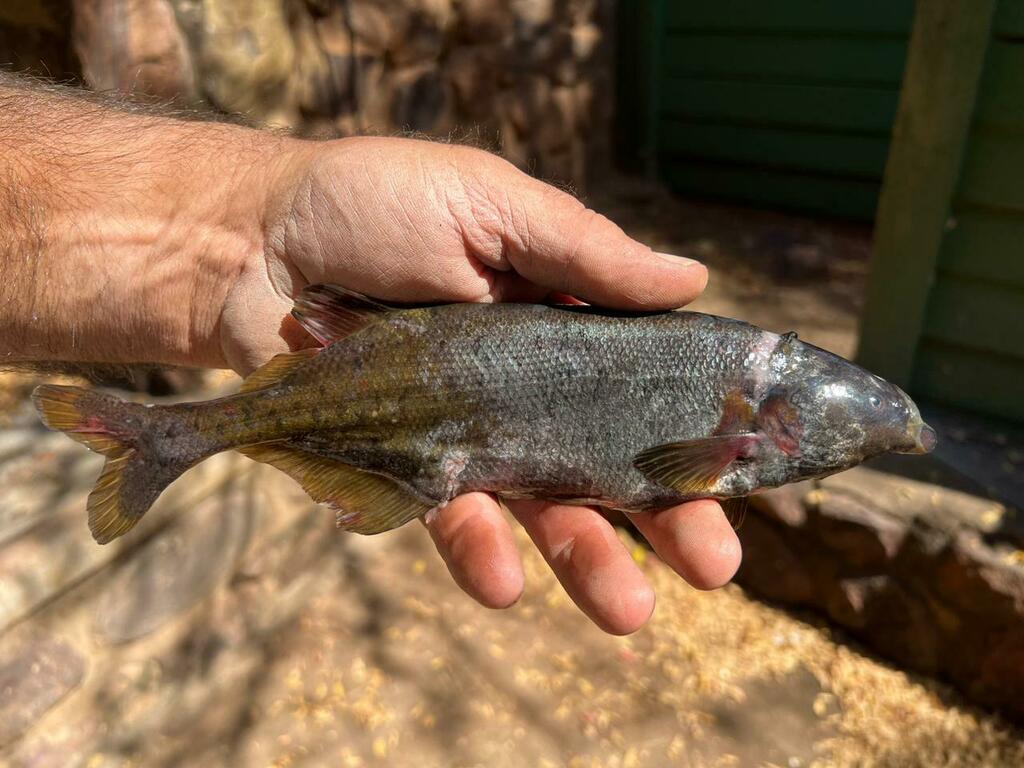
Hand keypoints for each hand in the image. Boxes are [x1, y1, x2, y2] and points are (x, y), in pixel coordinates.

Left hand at [221, 136, 740, 633]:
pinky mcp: (402, 462)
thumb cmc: (370, 204)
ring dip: (584, 557)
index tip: (744, 469)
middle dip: (663, 516)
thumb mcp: (489, 204)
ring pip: (537, 503)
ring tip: (628, 611)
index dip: (692, 426)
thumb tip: (692, 280)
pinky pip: (446, 514)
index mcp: (557, 320)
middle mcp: (522, 384)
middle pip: (604, 459)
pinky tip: (506, 585)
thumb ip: (583, 250)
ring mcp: (465, 429)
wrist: (247, 244)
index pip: (643, 382)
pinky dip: (474, 549)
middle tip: (716, 567)